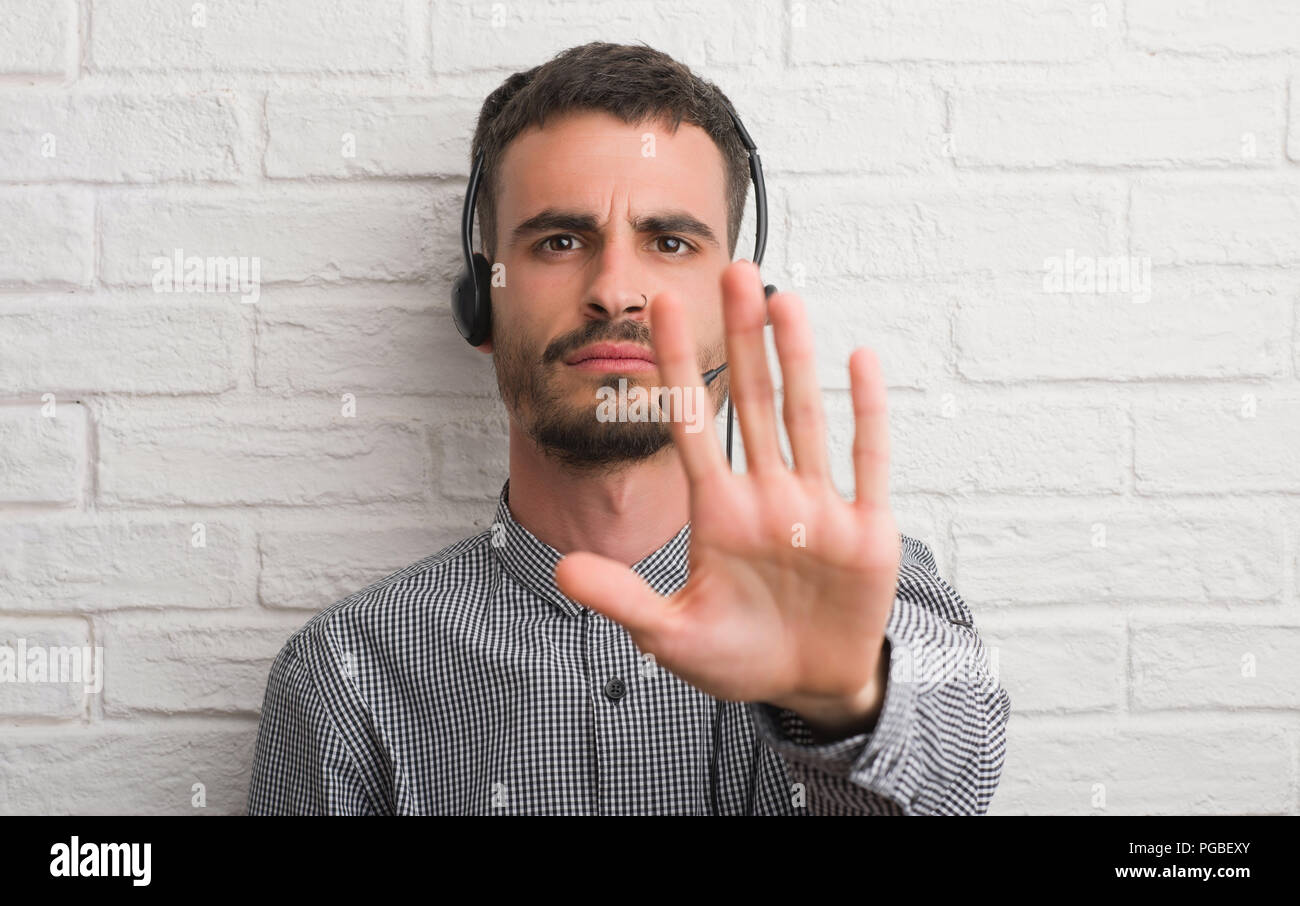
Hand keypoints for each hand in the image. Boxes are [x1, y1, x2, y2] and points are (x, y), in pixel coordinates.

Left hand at [554, 260, 900, 737]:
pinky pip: (867, 462)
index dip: (671, 369)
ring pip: (805, 418)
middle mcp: (766, 497)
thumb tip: (562, 567)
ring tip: (784, 300)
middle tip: (734, 272)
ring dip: (797, 360)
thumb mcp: (674, 634)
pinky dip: (866, 414)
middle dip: (740, 339)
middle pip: (751, 403)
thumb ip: (624, 598)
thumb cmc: (742, 657)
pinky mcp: (865, 530)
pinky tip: (860, 360)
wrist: (811, 687)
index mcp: (718, 514)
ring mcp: (817, 507)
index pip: (689, 426)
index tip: (656, 311)